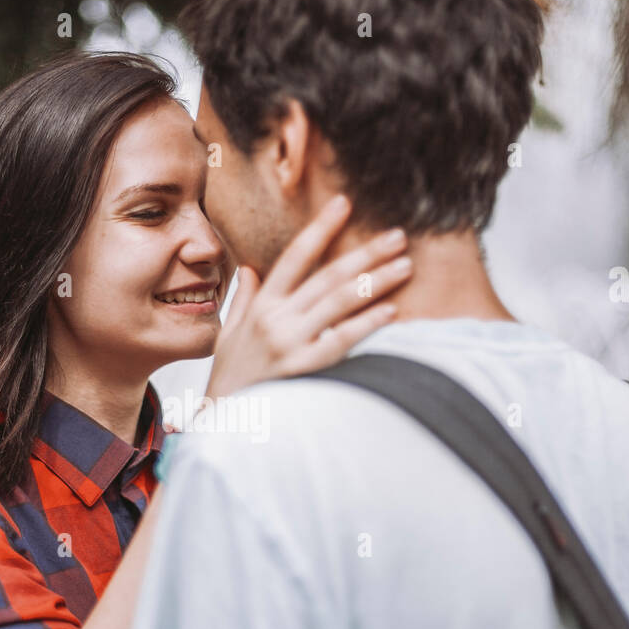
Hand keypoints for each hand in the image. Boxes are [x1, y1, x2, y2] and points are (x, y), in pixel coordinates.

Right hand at [204, 194, 410, 400]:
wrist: (224, 426)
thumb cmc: (230, 383)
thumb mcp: (228, 337)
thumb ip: (243, 300)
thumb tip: (251, 270)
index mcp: (261, 306)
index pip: (294, 257)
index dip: (321, 228)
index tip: (345, 203)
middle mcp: (276, 319)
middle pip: (328, 276)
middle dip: (365, 253)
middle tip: (398, 236)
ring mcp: (290, 344)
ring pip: (339, 302)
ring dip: (376, 281)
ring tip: (404, 266)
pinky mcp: (303, 370)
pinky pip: (340, 340)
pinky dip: (366, 324)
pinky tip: (390, 310)